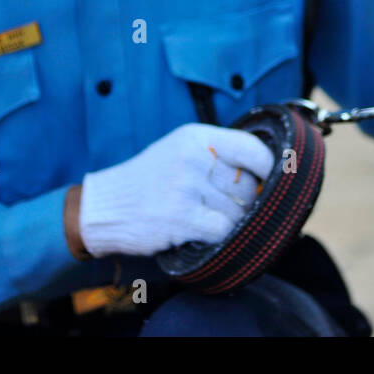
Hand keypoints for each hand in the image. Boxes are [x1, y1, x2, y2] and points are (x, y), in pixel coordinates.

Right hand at [78, 123, 275, 257]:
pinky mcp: (181, 218)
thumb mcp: (180, 150)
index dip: (267, 169)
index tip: (266, 180)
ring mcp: (187, 188)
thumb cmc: (148, 179)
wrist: (105, 205)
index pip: (253, 149)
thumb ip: (219, 153)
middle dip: (241, 201)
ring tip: (201, 216)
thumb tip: (268, 170)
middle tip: (217, 204)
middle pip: (247, 186)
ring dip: (226, 221)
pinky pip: (223, 230)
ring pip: (237, 212)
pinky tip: (197, 230)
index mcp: (197, 137)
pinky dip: (216, 236)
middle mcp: (194, 158)